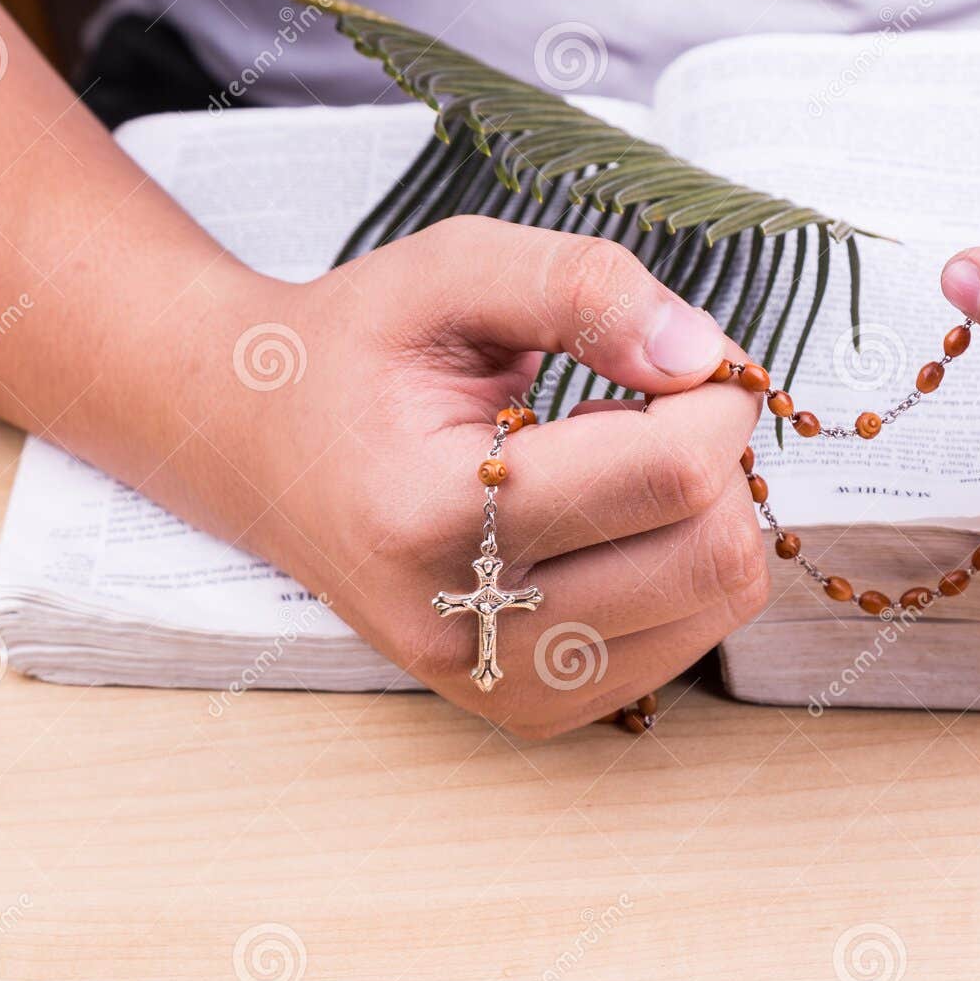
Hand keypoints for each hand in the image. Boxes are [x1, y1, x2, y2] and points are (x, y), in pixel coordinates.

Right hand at [238, 216, 768, 737]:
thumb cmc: (355, 355)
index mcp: (431, 514)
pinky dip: (679, 566)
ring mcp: (500, 684)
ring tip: (614, 464)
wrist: (261, 452)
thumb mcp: (450, 272)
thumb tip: (703, 354)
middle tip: (647, 407)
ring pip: (717, 604)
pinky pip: (688, 641)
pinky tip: (603, 522)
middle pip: (710, 552)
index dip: (716, 397)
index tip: (683, 355)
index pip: (671, 473)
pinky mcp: (533, 708)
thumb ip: (581, 287)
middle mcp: (465, 626)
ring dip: (703, 515)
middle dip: (719, 458)